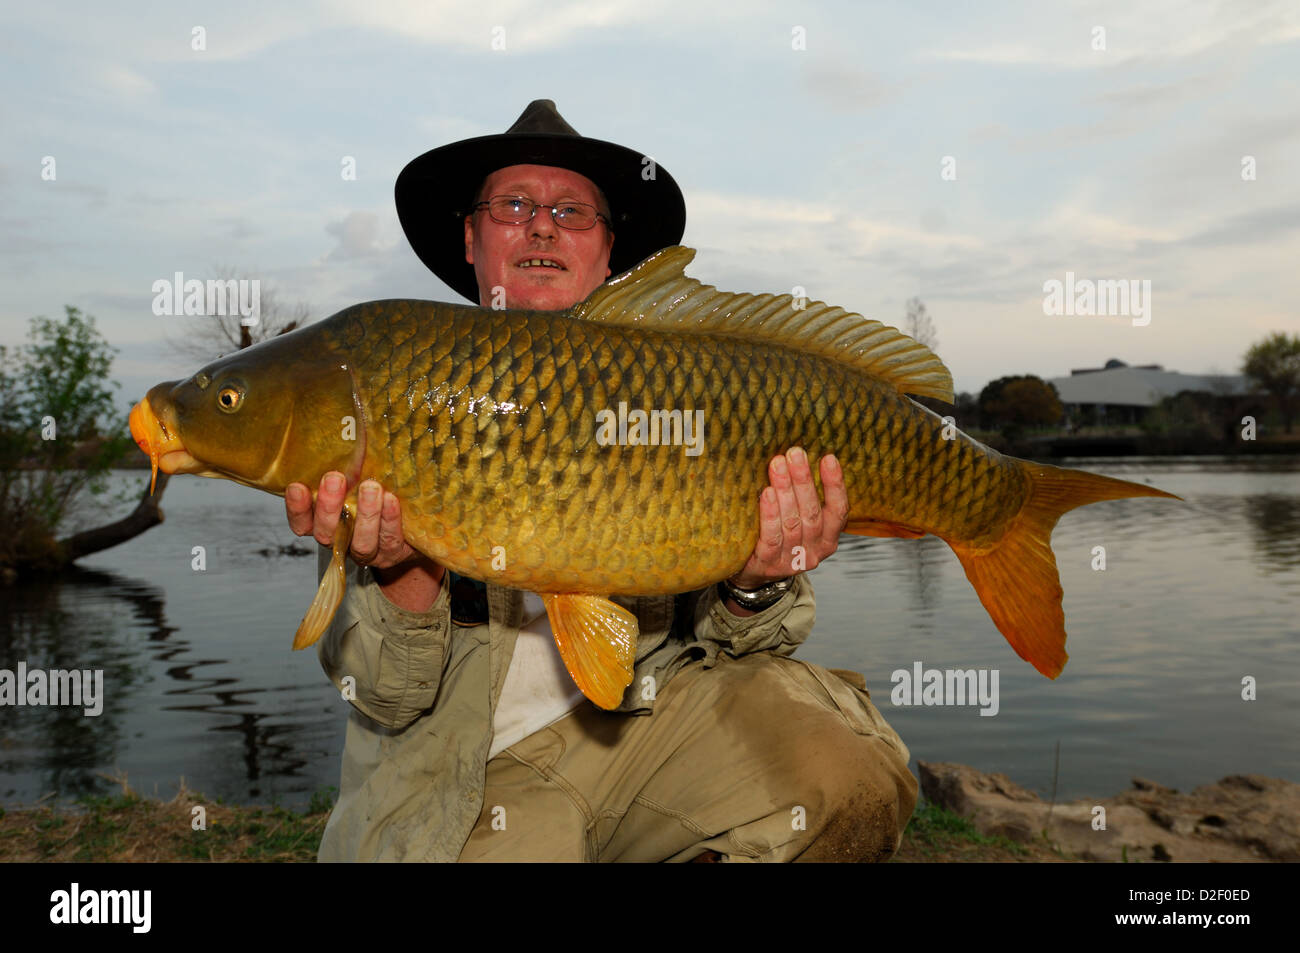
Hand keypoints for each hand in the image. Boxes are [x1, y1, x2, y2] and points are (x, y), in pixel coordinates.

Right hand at [285, 472, 417, 570]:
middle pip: (327, 533)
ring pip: (361, 542)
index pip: (302, 522)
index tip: (297, 486)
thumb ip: (344, 467)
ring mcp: (368, 550)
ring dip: (365, 514)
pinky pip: (390, 540)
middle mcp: (342, 541)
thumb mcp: (355, 480)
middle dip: (329, 506)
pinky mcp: (393, 553)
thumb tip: (339, 427)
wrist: (412, 525)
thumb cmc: (375, 495)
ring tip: (370, 487)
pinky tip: (391, 500)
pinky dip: (390, 520)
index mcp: (325, 524)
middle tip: (335, 477)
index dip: (297, 508)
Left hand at [729, 448, 847, 589]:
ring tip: (777, 465)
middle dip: (803, 480)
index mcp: (828, 538)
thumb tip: (797, 456)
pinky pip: (771, 537)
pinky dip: (770, 514)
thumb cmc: (778, 537)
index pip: (838, 510)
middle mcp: (814, 551)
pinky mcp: (768, 565)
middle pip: (812, 513)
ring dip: (786, 491)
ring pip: (792, 523)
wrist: (753, 575)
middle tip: (794, 453)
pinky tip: (767, 493)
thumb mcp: (799, 521)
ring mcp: (791, 560)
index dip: (835, 484)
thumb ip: (804, 498)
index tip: (828, 458)